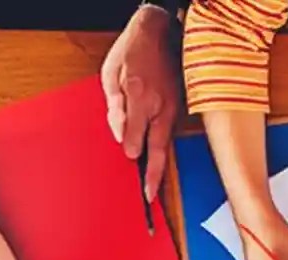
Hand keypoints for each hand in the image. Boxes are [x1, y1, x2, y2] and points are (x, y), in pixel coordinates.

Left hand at [102, 5, 179, 201]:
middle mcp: (160, 106)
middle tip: (149, 197)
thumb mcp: (111, 74)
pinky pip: (168, 134)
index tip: (130, 159)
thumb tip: (119, 135)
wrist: (159, 33)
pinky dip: (163, 152)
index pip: (137, 133)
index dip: (132, 148)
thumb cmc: (131, 52)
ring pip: (165, 144)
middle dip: (154, 174)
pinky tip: (158, 166)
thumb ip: (115, 107)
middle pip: (158, 147)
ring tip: (154, 189)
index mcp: (140, 96)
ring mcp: (172, 109)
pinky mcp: (177, 109)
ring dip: (160, 167)